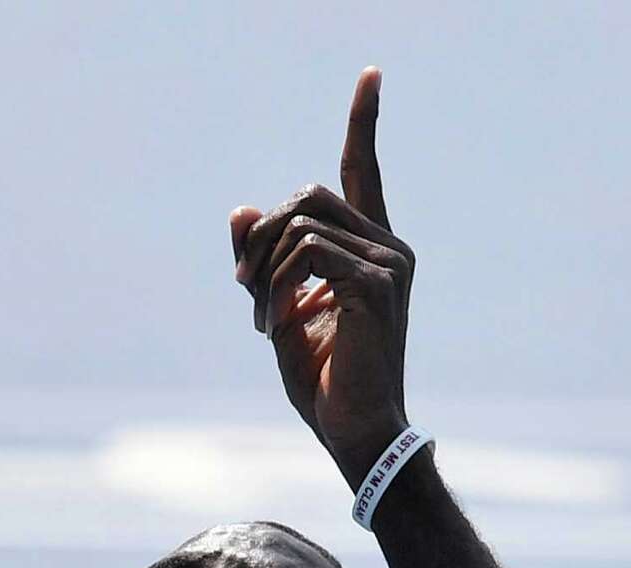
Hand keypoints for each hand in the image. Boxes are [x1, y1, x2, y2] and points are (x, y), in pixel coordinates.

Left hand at [229, 67, 414, 484]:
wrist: (355, 431)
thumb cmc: (325, 381)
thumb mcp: (278, 309)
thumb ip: (262, 259)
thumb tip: (240, 209)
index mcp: (372, 248)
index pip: (364, 171)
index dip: (363, 121)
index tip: (370, 74)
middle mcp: (390, 247)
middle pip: (308, 193)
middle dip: (260, 236)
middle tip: (242, 290)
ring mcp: (389, 263)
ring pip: (301, 221)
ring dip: (262, 270)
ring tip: (261, 322)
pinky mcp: (377, 284)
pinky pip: (306, 253)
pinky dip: (276, 286)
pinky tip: (273, 327)